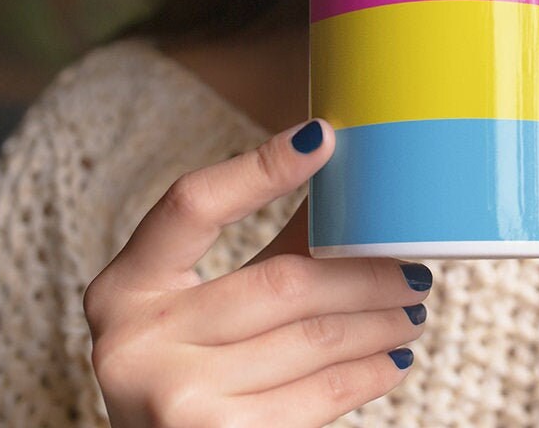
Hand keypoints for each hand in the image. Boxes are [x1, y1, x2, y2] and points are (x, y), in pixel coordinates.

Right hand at [84, 120, 430, 427]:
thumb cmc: (183, 366)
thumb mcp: (193, 302)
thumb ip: (266, 245)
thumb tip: (345, 180)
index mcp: (126, 286)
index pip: (194, 204)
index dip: (260, 168)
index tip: (324, 138)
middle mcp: (136, 343)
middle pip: (282, 281)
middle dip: (364, 272)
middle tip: (411, 265)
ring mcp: (176, 400)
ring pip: (312, 338)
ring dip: (379, 320)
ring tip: (412, 307)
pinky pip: (317, 398)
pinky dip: (365, 374)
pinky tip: (391, 359)